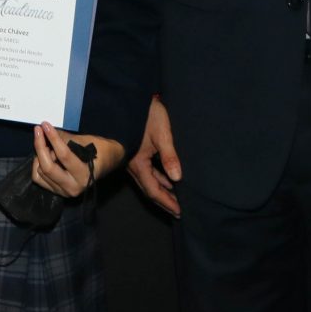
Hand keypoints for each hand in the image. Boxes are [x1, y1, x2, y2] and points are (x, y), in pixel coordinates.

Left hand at [29, 123, 123, 197]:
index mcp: (84, 175)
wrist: (106, 164)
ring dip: (40, 155)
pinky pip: (38, 179)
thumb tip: (46, 129)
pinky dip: (37, 166)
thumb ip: (64, 138)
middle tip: (38, 131)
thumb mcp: (85, 141)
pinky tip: (43, 156)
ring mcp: (64, 191)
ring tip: (47, 144)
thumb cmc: (99, 150)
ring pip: (41, 172)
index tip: (45, 125)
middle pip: (48, 167)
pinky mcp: (56, 191)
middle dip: (40, 146)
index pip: (64, 155)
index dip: (53, 138)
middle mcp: (73, 187)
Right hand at [128, 95, 181, 215]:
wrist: (131, 99)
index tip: (179, 213)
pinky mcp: (136, 154)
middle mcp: (133, 166)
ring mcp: (133, 160)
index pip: (153, 190)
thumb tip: (178, 178)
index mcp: (138, 164)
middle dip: (164, 201)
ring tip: (177, 199)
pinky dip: (159, 179)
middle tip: (179, 211)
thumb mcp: (162, 134)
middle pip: (150, 189)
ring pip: (149, 181)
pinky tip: (169, 180)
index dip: (166, 202)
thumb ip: (169, 157)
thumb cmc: (147, 116)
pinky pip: (148, 172)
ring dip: (163, 190)